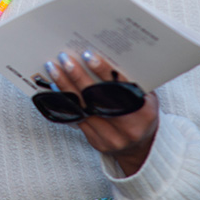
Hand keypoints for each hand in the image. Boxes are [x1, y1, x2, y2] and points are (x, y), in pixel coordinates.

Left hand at [45, 50, 158, 176]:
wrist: (140, 146)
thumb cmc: (141, 113)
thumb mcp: (146, 95)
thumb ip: (129, 79)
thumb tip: (103, 54)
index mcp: (143, 111)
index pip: (121, 87)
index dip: (103, 71)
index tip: (88, 55)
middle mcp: (128, 127)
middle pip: (96, 99)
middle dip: (77, 76)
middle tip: (64, 59)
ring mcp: (111, 137)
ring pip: (82, 108)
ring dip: (64, 87)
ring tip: (53, 69)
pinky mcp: (97, 142)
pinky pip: (76, 119)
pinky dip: (65, 101)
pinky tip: (55, 87)